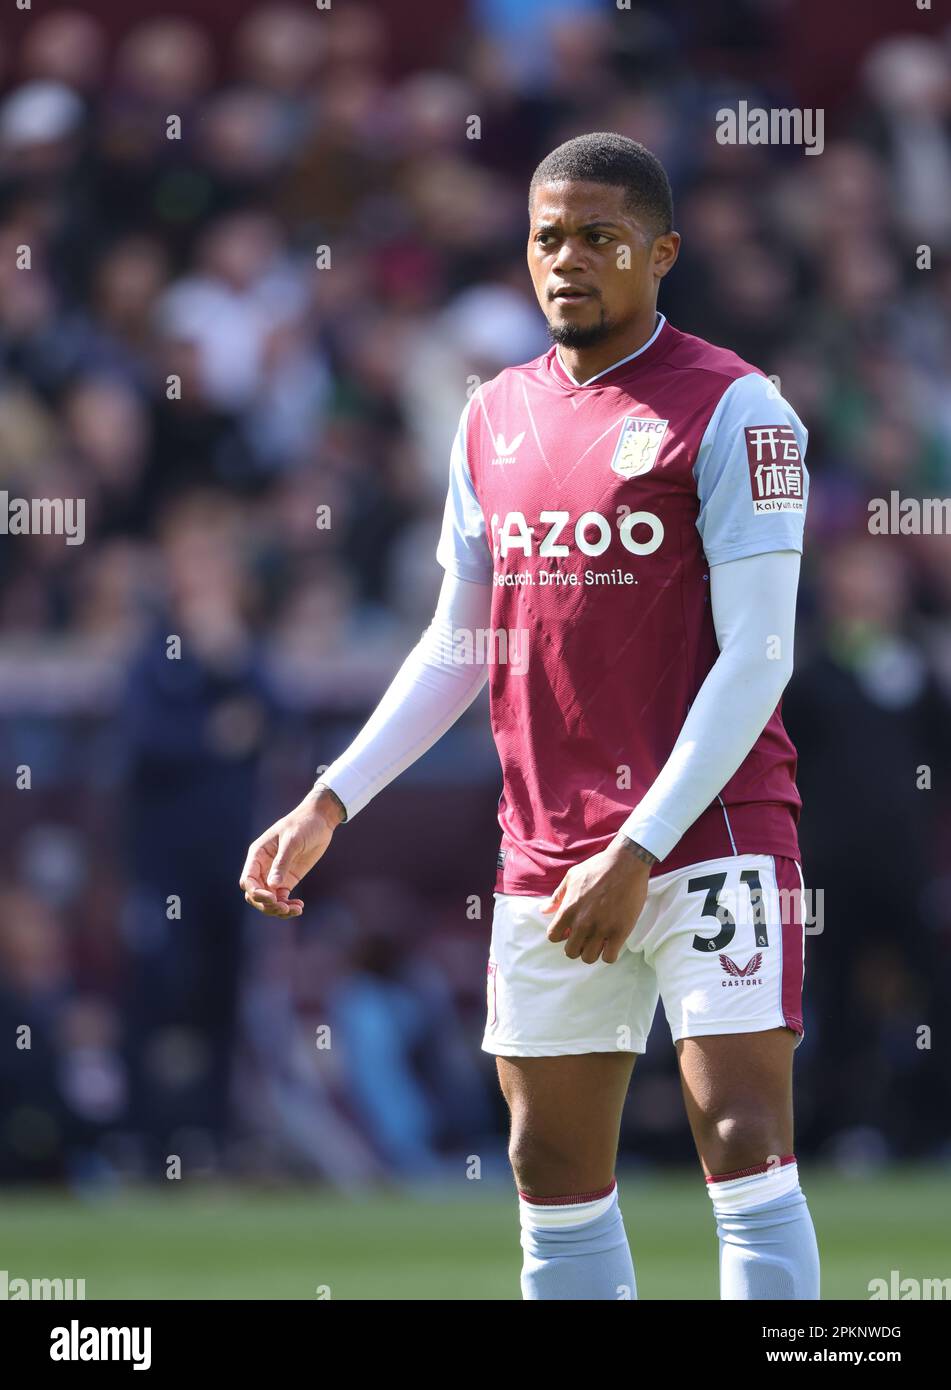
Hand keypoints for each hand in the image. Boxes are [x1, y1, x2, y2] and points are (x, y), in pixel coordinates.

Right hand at [239, 786, 344, 917]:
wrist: (320, 820)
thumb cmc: (303, 824)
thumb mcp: (292, 841)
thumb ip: (282, 862)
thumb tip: (273, 885)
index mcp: (258, 855)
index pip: (247, 880)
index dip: (255, 892)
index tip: (272, 898)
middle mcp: (263, 867)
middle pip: (255, 894)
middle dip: (266, 904)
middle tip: (284, 907)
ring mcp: (275, 875)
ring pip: (268, 900)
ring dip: (278, 909)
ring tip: (295, 909)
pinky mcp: (288, 880)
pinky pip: (282, 898)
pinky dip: (288, 906)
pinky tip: (299, 907)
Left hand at [541, 835, 653, 963]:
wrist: (626, 863)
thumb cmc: (598, 867)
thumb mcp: (571, 877)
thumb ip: (557, 896)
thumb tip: (543, 910)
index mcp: (568, 909)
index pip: (553, 937)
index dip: (561, 935)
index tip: (570, 929)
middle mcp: (582, 922)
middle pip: (570, 952)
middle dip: (576, 946)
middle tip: (586, 937)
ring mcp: (601, 928)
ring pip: (588, 958)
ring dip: (592, 951)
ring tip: (599, 940)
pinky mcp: (620, 931)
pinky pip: (609, 957)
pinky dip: (609, 954)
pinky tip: (612, 943)